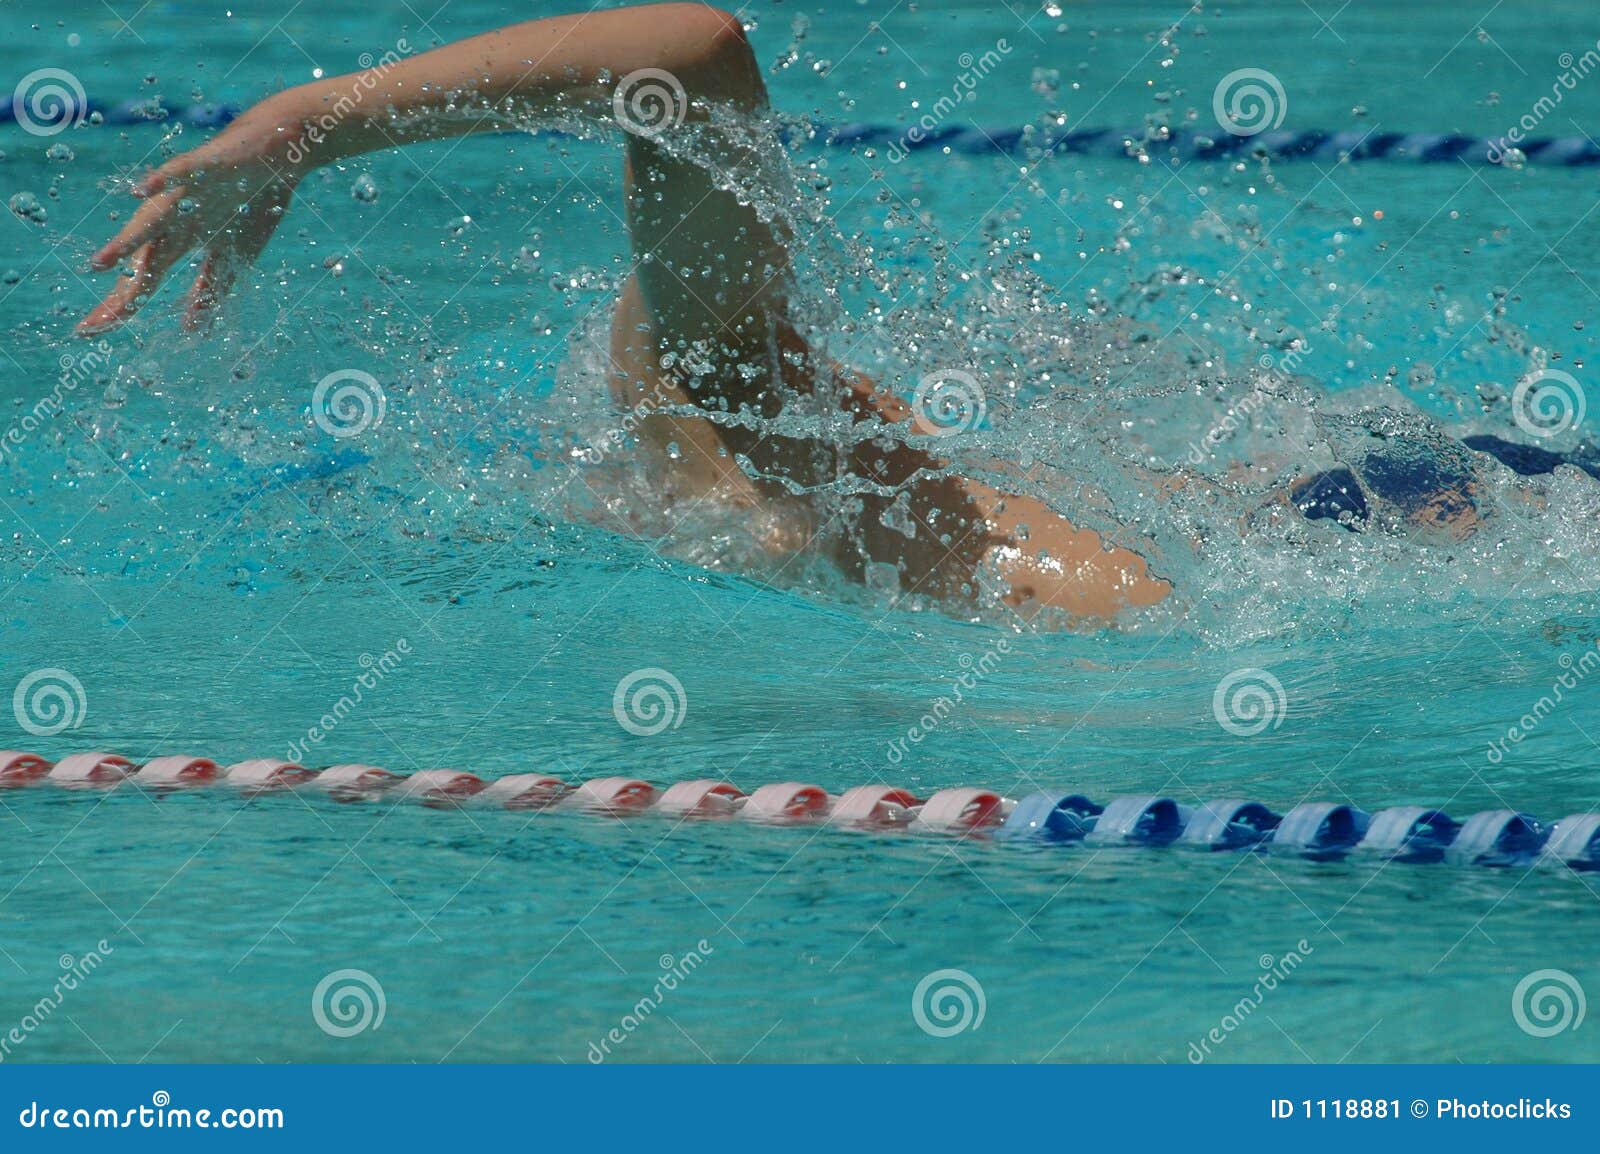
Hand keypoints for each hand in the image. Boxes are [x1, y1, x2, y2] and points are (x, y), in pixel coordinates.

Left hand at [77, 105, 300, 334]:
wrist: (275, 155)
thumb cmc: (249, 204)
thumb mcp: (230, 260)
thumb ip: (207, 293)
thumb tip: (189, 332)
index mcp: (177, 245)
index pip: (140, 282)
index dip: (118, 308)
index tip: (90, 334)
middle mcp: (171, 222)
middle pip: (139, 262)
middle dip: (118, 294)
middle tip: (91, 326)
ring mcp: (184, 195)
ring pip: (150, 221)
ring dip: (126, 242)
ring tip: (100, 265)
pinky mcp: (203, 168)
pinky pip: (178, 173)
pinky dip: (161, 181)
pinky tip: (140, 190)